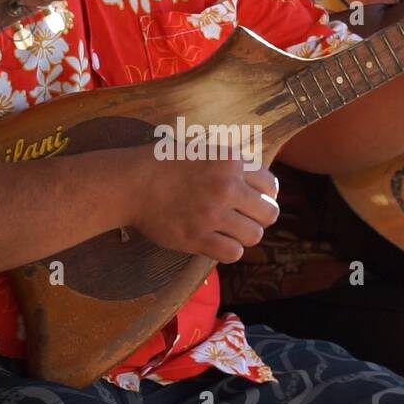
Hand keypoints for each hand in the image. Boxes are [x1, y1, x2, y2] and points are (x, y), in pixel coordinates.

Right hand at [127, 147, 279, 262]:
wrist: (131, 183)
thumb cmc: (162, 163)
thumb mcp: (201, 150)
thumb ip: (228, 163)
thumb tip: (252, 178)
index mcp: (230, 161)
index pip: (271, 186)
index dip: (266, 195)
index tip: (254, 201)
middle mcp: (226, 187)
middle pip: (269, 213)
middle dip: (260, 217)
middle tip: (244, 218)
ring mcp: (212, 214)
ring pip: (254, 235)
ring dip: (245, 235)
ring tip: (230, 231)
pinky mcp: (197, 238)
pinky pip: (233, 253)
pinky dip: (228, 250)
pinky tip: (217, 242)